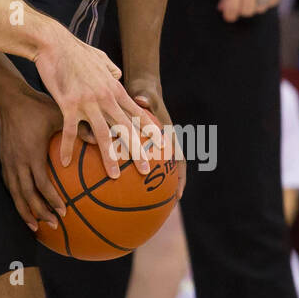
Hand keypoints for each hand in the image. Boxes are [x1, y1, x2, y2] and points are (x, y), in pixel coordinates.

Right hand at [0, 85, 65, 231]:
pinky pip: (9, 185)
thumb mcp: (58, 115)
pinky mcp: (3, 160)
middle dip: (40, 212)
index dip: (52, 200)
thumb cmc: (37, 107)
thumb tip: (102, 140)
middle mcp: (18, 161)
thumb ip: (78, 129)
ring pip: (15, 193)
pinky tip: (23, 206)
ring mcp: (8, 162)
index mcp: (32, 153)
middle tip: (54, 225)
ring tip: (35, 226)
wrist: (10, 99)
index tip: (64, 212)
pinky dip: (16, 199)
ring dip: (25, 211)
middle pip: (27, 195)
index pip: (42, 184)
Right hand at [33, 27, 157, 175]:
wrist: (54, 43)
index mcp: (114, 88)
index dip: (149, 130)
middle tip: (145, 170)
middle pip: (125, 128)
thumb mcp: (99, 57)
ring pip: (102, 135)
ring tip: (113, 176)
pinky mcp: (69, 104)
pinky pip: (71, 131)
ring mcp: (88, 102)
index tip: (161, 144)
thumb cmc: (74, 50)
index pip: (136, 113)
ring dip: (109, 157)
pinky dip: (68, 147)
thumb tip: (118, 74)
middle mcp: (105, 97)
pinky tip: (65, 162)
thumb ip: (111, 68)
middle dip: (137, 151)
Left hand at [129, 82, 185, 199]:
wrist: (142, 89)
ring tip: (141, 205)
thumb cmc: (144, 92)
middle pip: (169, 171)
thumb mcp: (145, 94)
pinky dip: (133, 174)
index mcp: (168, 137)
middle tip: (162, 208)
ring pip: (155, 170)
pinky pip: (138, 164)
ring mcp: (153, 149)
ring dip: (151, 186)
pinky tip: (119, 185)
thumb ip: (144, 98)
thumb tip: (142, 100)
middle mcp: (163, 146)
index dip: (179, 178)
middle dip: (167, 188)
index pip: (178, 160)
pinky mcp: (142, 148)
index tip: (177, 194)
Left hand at [219, 0, 283, 21]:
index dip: (229, 15)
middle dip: (242, 10)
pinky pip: (273, 3)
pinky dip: (267, 2)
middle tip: (241, 3)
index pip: (231, 10)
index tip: (230, 14)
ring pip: (260, 9)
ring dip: (255, 6)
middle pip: (246, 12)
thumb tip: (223, 9)